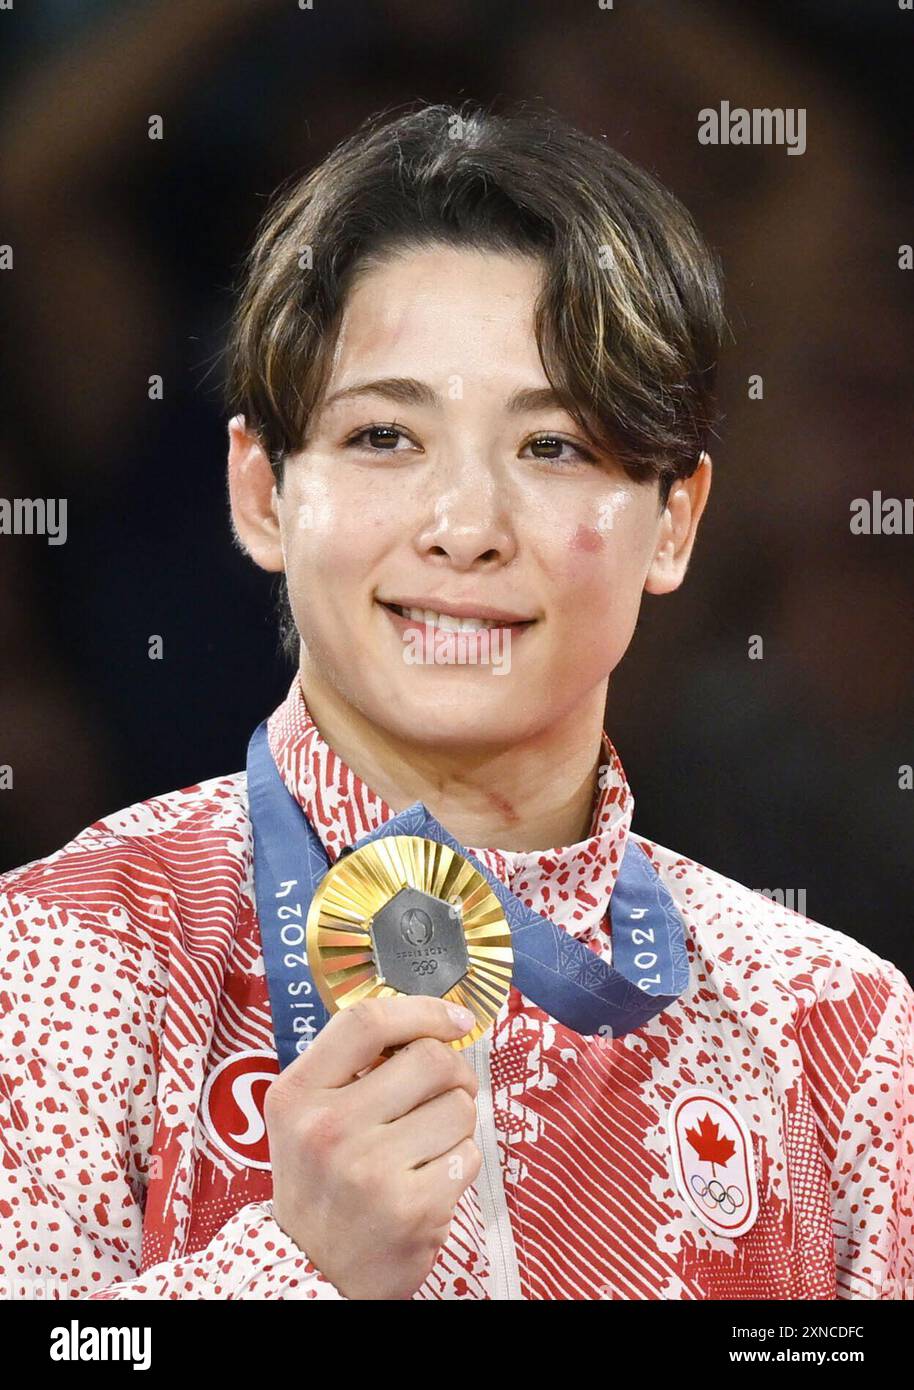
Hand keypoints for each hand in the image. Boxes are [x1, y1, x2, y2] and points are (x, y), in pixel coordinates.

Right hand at [264, 995, 480, 1299]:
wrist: (311, 1272)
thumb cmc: (320, 1181)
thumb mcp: (305, 1116)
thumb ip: (350, 1066)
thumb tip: (430, 1021)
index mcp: (297, 1095)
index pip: (366, 1022)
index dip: (422, 1010)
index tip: (455, 1017)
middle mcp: (328, 1129)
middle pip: (429, 1059)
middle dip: (454, 1070)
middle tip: (448, 1089)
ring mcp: (371, 1171)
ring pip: (459, 1107)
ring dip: (458, 1120)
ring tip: (430, 1142)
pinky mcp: (413, 1209)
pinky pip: (469, 1155)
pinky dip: (460, 1162)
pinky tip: (431, 1178)